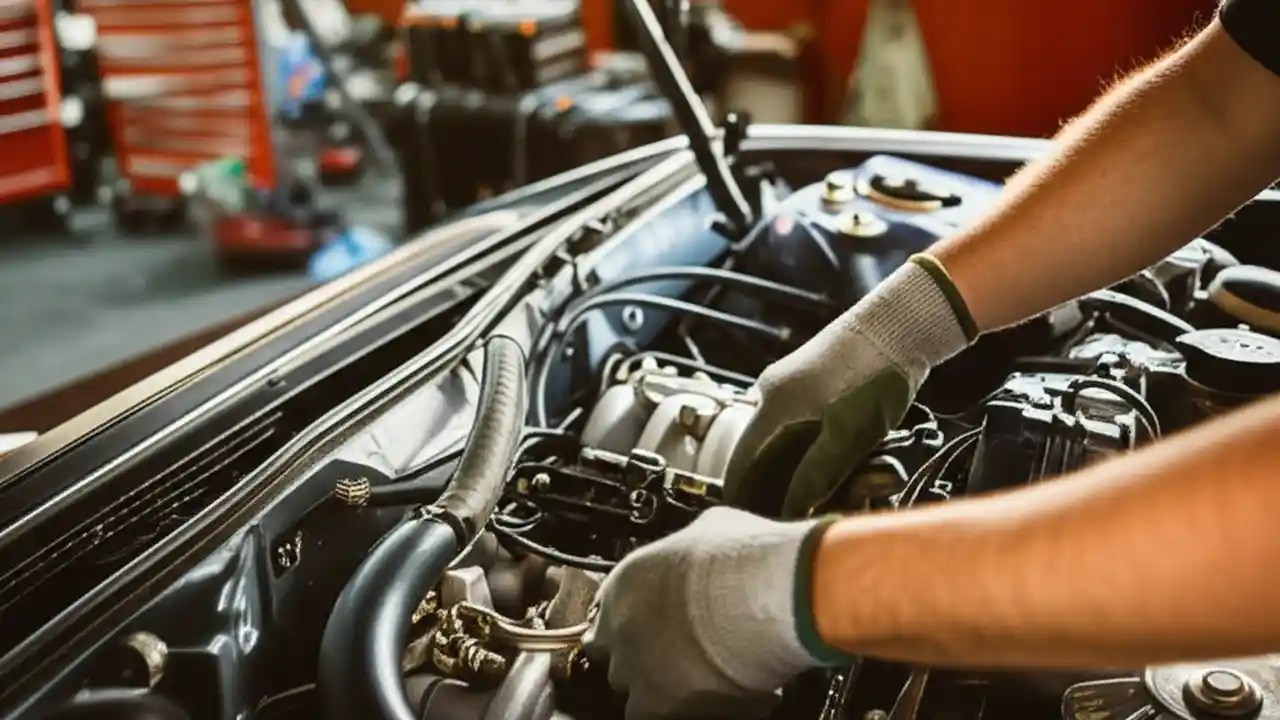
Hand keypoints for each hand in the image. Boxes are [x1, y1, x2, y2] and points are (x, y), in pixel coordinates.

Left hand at [583, 507, 834, 718]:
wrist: (760, 597)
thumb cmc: (741, 557)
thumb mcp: (711, 529)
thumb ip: (693, 545)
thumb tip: (705, 546)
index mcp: (625, 581)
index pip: (611, 609)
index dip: (636, 619)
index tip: (659, 622)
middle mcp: (618, 627)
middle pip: (615, 654)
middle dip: (642, 655)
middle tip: (680, 652)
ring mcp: (633, 669)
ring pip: (633, 690)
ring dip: (658, 687)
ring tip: (697, 680)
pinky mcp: (656, 705)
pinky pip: (654, 715)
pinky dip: (678, 710)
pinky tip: (709, 700)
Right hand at [724, 256, 974, 517]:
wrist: (901, 326)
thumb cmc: (872, 375)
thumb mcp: (846, 436)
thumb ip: (816, 476)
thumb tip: (792, 510)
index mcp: (771, 407)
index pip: (741, 466)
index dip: (748, 499)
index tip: (759, 523)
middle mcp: (774, 397)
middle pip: (770, 459)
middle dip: (799, 488)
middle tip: (830, 506)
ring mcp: (795, 391)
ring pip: (798, 447)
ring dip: (826, 471)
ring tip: (869, 478)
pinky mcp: (818, 389)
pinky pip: (814, 432)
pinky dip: (834, 453)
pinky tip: (866, 460)